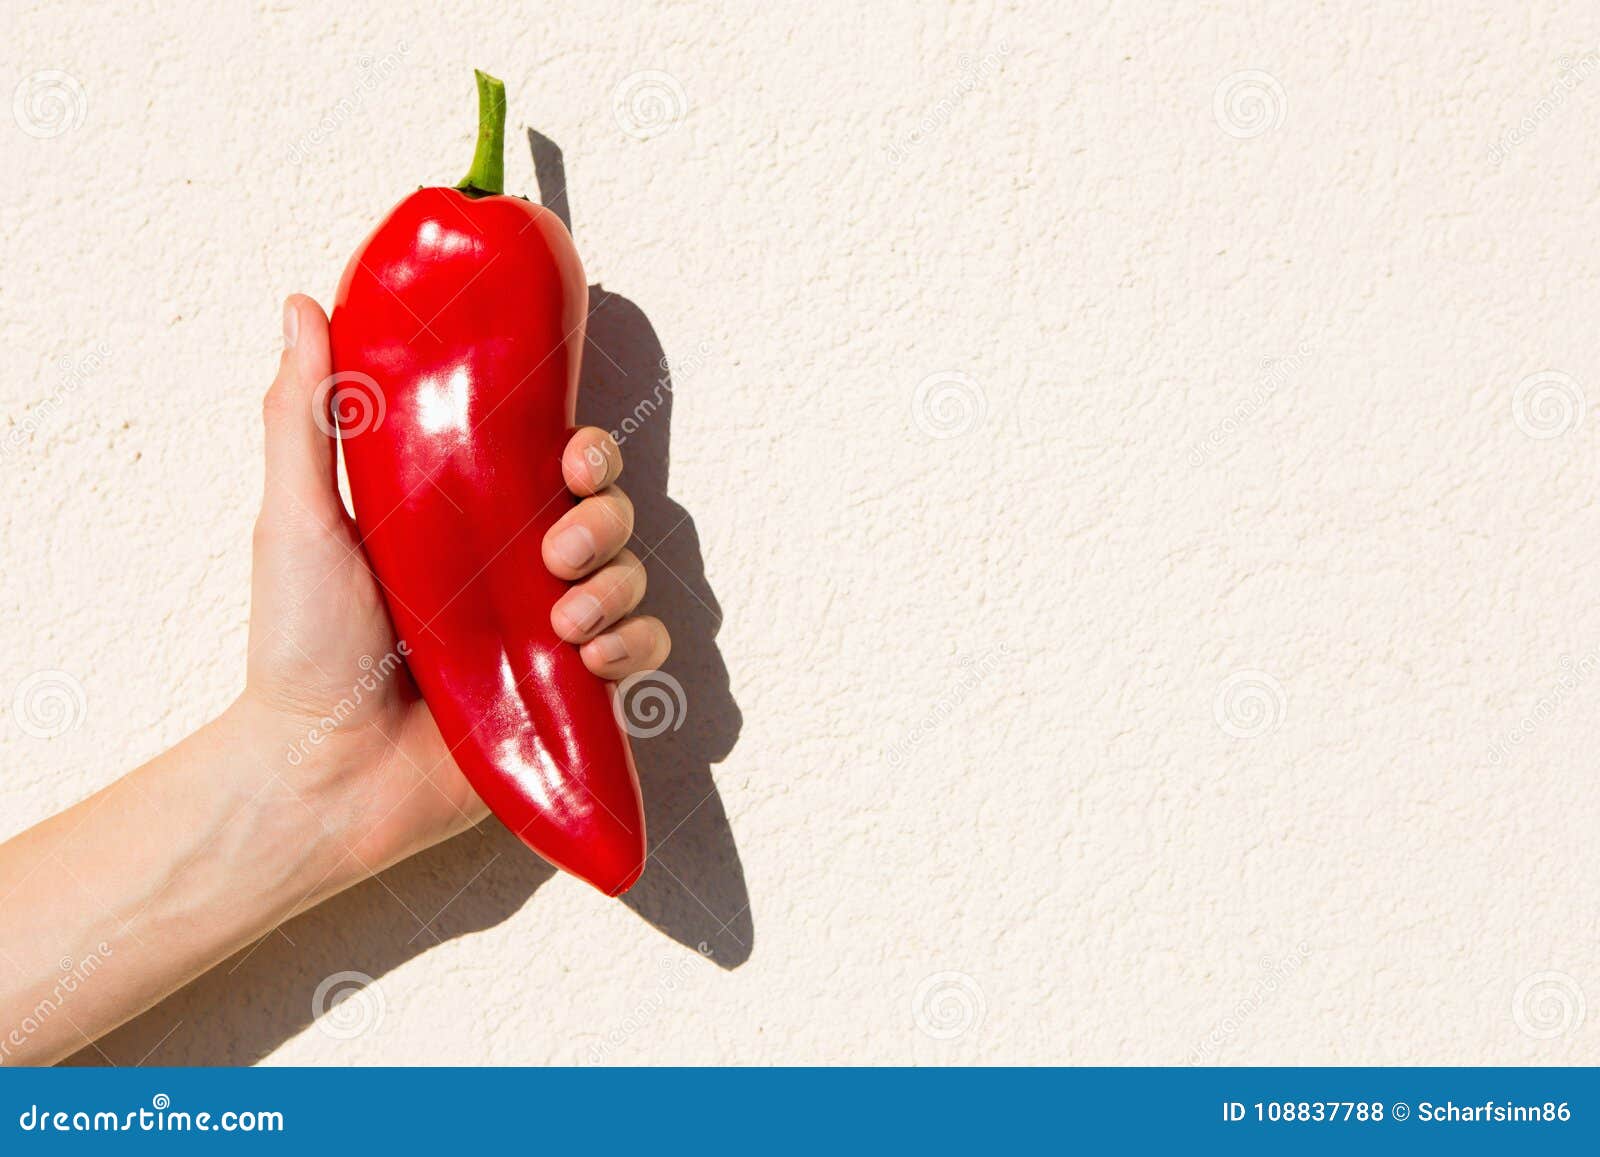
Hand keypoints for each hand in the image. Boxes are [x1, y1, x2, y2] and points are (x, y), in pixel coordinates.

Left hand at [240, 295, 670, 893]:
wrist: (319, 770)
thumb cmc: (301, 647)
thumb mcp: (298, 519)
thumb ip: (304, 415)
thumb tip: (303, 307)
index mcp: (467, 521)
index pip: (553, 463)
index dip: (584, 451)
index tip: (570, 459)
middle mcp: (515, 571)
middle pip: (608, 514)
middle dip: (604, 518)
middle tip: (558, 548)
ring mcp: (544, 634)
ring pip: (630, 580)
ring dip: (616, 587)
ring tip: (563, 618)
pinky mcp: (567, 696)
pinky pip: (640, 655)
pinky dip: (632, 647)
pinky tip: (588, 657)